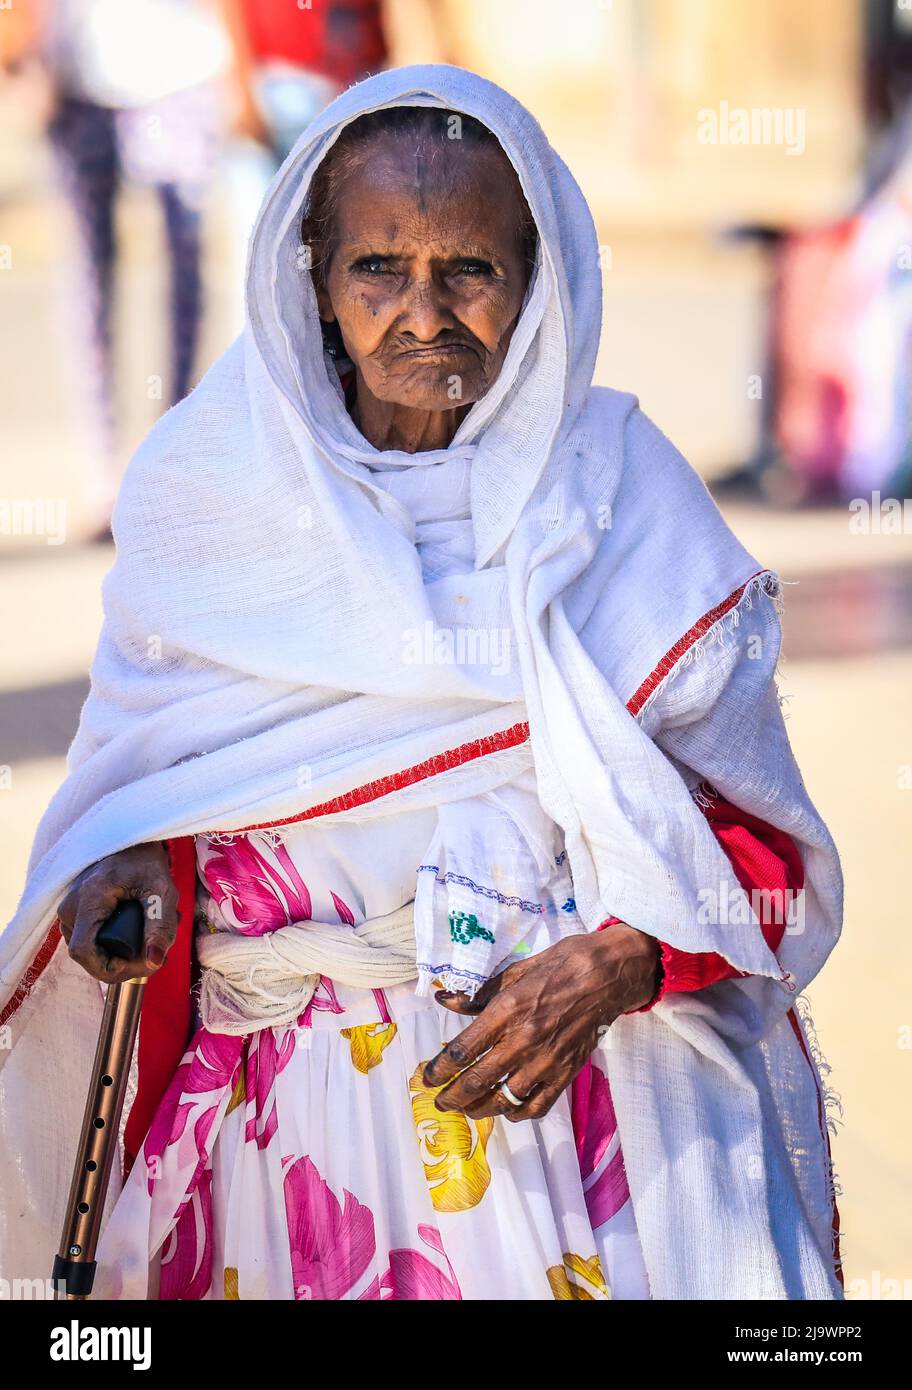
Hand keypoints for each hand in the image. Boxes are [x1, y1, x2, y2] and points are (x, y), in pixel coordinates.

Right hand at [57, 842, 178, 982]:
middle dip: (125, 962)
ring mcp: (70, 914)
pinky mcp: (76, 917)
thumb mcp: (161, 891)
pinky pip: (92, 943)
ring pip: (92, 953)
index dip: (110, 968)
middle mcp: (70, 909)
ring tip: (152, 935)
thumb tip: (154, 962)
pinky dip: (116, 946)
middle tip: (158, 948)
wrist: (130, 841)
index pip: (84, 952)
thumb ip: (160, 926)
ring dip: (123, 955)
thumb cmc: (145, 862)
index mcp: (87, 900)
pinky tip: (139, 933)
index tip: (141, 962)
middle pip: (90, 957)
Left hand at [422, 925, 660, 1121]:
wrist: (607, 975)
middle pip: (477, 1081)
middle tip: (440, 1103)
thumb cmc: (559, 966)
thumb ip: (478, 994)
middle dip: (452, 1097)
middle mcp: (524, 1040)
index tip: (427, 1079)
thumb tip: (443, 1000)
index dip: (440, 1069)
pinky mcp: (566, 1073)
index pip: (463, 1050)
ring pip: (503, 1100)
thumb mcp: (514, 972)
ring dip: (479, 1109)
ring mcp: (546, 1061)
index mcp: (507, 1011)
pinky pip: (537, 1106)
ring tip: (468, 1110)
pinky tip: (507, 1110)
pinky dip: (517, 1114)